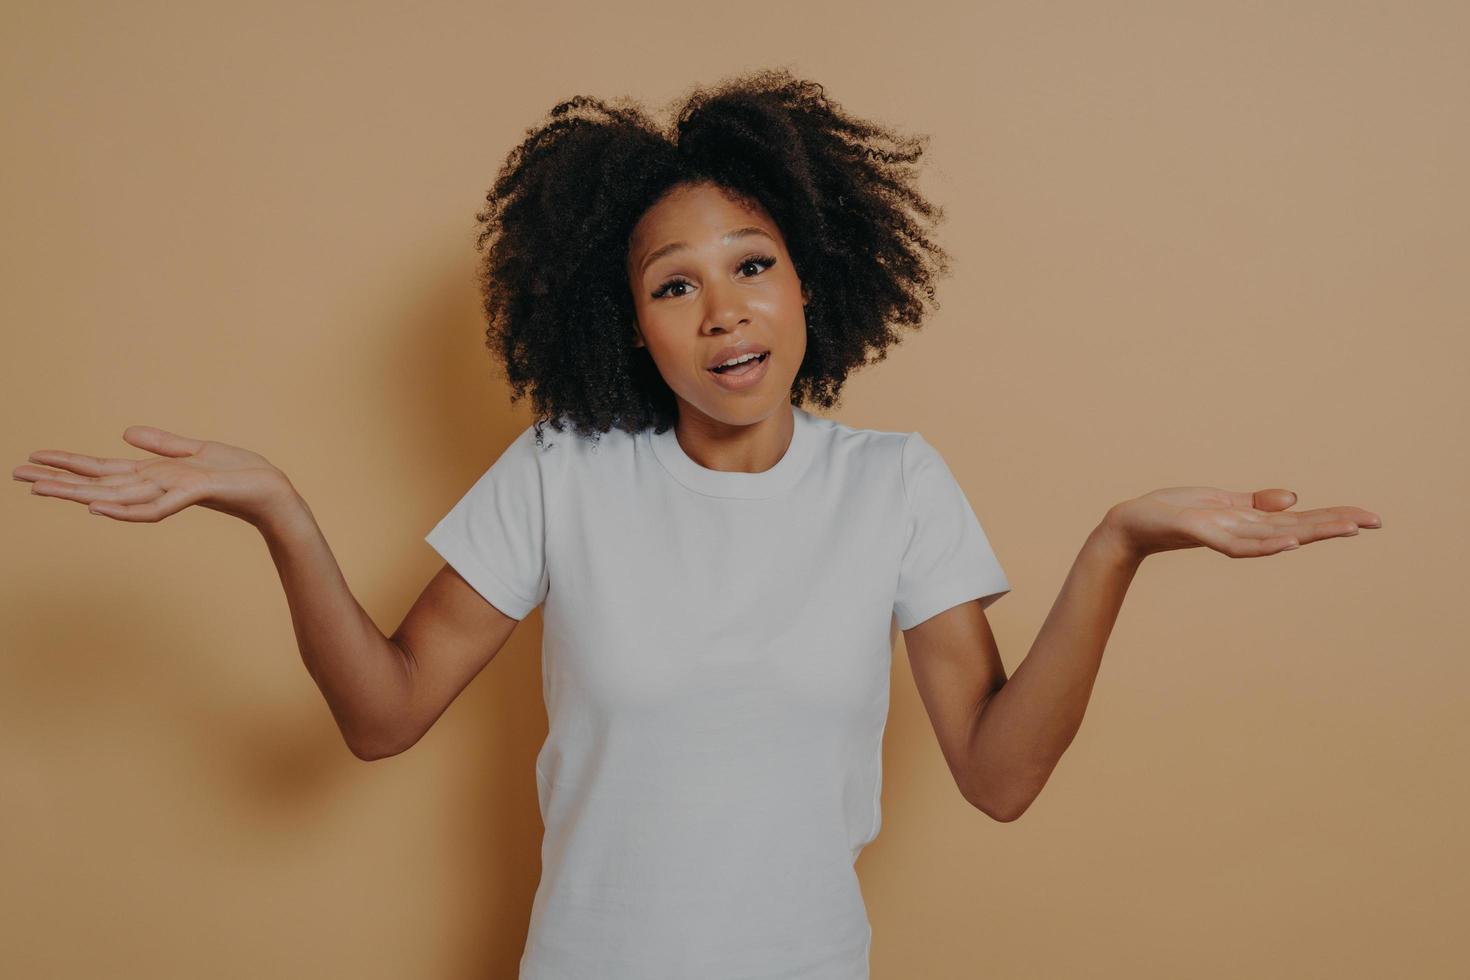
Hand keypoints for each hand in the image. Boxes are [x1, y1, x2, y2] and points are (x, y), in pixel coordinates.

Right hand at [14, 425, 298, 528]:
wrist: (272, 490)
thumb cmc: (239, 472)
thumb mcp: (196, 450)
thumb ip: (161, 444)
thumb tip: (125, 433)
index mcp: (153, 474)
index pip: (101, 469)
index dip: (67, 464)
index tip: (32, 460)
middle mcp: (155, 485)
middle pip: (97, 482)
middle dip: (57, 480)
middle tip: (17, 476)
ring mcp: (170, 493)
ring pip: (115, 495)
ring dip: (77, 492)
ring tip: (42, 489)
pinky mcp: (192, 494)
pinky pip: (152, 507)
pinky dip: (125, 509)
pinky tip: (97, 507)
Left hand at [1103, 486, 1381, 560]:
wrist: (1133, 524)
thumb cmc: (1175, 512)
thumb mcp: (1221, 502)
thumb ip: (1255, 504)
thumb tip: (1294, 498)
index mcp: (1251, 522)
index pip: (1301, 520)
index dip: (1334, 518)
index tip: (1370, 517)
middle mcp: (1243, 531)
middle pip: (1298, 528)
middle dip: (1335, 524)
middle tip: (1374, 522)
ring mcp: (1225, 534)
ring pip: (1275, 537)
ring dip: (1311, 533)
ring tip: (1344, 529)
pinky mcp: (1201, 533)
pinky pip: (1238, 544)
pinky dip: (1264, 545)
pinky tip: (1289, 543)